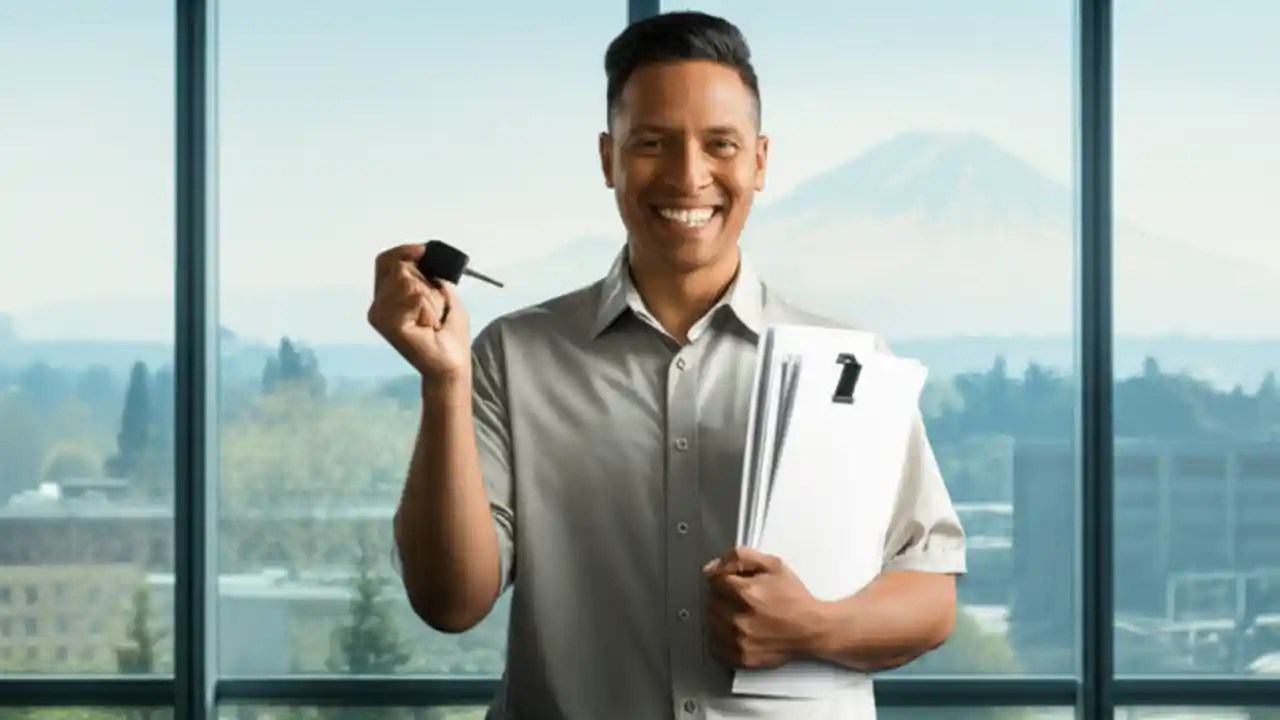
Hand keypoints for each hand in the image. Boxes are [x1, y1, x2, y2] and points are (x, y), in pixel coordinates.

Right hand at [366, 243, 470, 382]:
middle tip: (433, 308)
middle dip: (425, 281)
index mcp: (386, 295)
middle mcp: (378, 304)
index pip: (385, 260)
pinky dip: (430, 308)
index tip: (426, 252)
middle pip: (398, 267)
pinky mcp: (390, 325)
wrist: (452, 362)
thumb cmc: (448, 331)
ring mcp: (381, 316)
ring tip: (431, 319)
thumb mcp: (442, 292)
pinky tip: (429, 326)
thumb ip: (431, 272)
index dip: (404, 251)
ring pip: (408, 281)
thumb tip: (426, 252)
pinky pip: (415, 297)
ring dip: (430, 298)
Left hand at [703, 546, 827, 669]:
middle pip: (711, 601)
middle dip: (722, 596)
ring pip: (710, 623)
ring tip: (739, 614)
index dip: (724, 578)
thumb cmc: (794, 598)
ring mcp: (739, 641)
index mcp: (745, 593)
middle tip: (740, 598)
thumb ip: (739, 558)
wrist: (812, 629)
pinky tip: (735, 631)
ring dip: (720, 616)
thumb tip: (713, 567)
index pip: (714, 580)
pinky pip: (715, 646)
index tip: (733, 582)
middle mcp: (739, 618)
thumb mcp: (772, 565)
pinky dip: (720, 638)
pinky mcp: (741, 658)